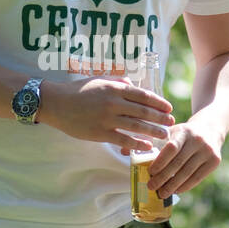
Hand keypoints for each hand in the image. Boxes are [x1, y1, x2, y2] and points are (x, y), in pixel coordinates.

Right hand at [41, 75, 173, 146]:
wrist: (56, 103)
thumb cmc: (78, 91)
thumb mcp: (99, 81)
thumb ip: (118, 83)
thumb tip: (133, 85)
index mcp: (115, 88)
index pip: (143, 95)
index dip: (159, 103)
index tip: (169, 108)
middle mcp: (113, 102)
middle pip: (144, 111)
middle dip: (161, 118)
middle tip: (171, 122)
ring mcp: (107, 119)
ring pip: (137, 126)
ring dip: (154, 131)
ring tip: (165, 135)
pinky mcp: (100, 133)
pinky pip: (124, 140)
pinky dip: (138, 144)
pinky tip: (148, 146)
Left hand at [120, 119, 223, 198]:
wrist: (210, 128)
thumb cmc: (182, 133)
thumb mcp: (168, 132)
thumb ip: (147, 140)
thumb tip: (122, 150)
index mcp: (184, 131)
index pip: (171, 148)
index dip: (160, 162)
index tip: (150, 172)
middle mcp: (198, 141)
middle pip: (178, 164)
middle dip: (163, 178)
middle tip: (151, 187)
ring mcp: (208, 151)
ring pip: (188, 173)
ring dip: (173, 185)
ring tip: (161, 193)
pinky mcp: (215, 161)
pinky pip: (197, 178)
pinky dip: (185, 186)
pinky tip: (176, 191)